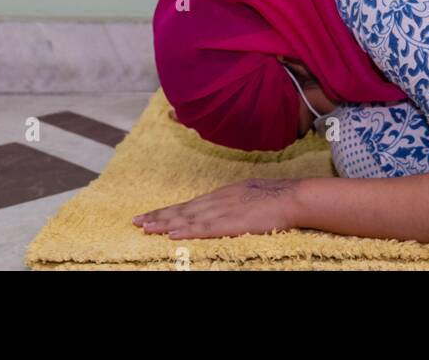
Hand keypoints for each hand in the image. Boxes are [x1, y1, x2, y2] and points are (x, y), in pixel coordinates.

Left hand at [132, 178, 301, 238]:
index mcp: (221, 194)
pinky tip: (172, 235)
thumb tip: (224, 206)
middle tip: (136, 222)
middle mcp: (217, 201)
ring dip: (165, 224)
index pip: (188, 204)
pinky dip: (187, 231)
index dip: (168, 211)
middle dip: (158, 216)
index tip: (149, 215)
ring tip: (146, 228)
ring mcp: (223, 211)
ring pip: (188, 219)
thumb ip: (232, 201)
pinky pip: (204, 229)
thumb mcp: (248, 193)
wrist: (291, 197)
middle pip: (182, 210)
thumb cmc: (275, 196)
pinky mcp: (231, 223)